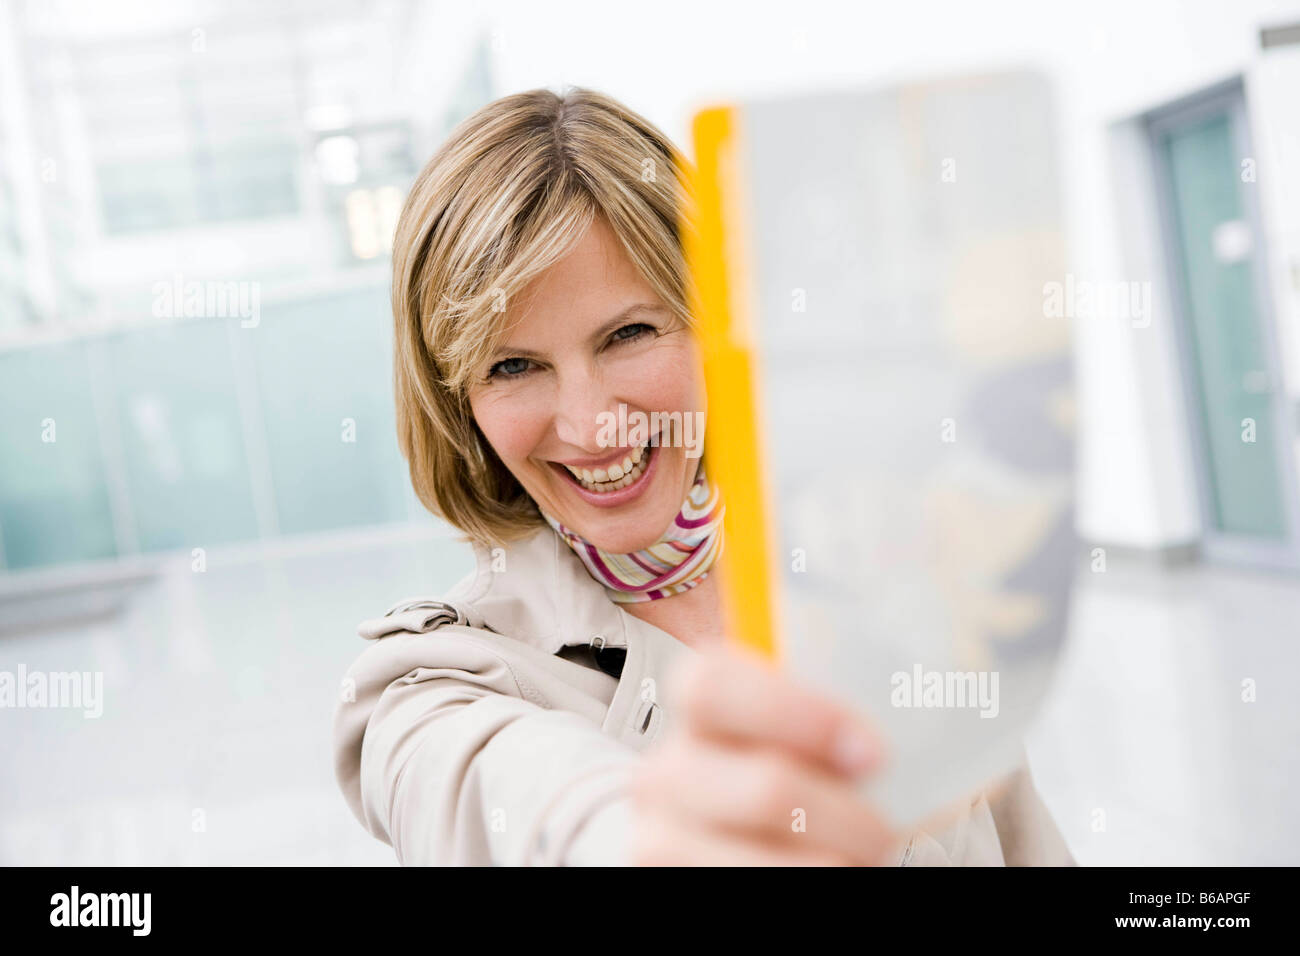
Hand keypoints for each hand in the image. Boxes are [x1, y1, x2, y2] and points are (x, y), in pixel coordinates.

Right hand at [628, 640, 902, 864]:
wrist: (769, 841)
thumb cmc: (803, 780)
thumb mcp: (809, 737)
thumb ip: (833, 714)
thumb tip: (916, 699)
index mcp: (701, 705)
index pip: (715, 685)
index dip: (795, 712)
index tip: (871, 751)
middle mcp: (668, 767)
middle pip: (765, 788)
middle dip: (845, 815)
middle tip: (884, 830)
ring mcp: (663, 834)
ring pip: (765, 860)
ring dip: (833, 863)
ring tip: (863, 857)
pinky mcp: (667, 879)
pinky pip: (750, 893)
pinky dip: (811, 877)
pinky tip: (831, 869)